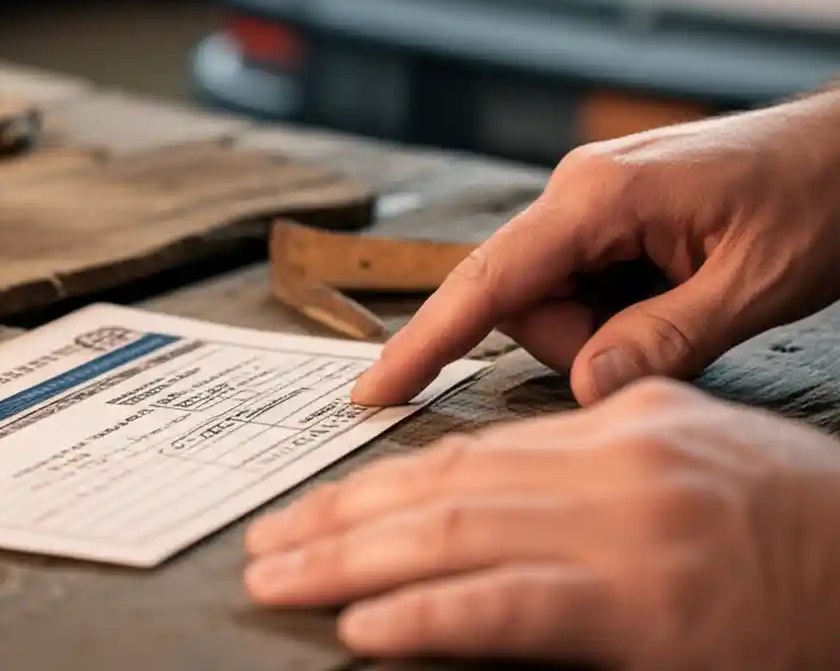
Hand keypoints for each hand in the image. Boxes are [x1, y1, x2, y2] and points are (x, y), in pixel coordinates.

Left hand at [244, 380, 839, 668]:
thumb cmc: (797, 528)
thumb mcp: (688, 459)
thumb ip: (592, 466)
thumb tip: (490, 493)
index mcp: (619, 425)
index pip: (468, 450)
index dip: (376, 482)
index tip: (314, 506)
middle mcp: (611, 465)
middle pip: (441, 484)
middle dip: (338, 518)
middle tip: (267, 543)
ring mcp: (625, 535)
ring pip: (452, 535)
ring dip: (347, 562)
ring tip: (280, 580)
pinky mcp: (641, 612)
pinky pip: (505, 606)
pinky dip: (425, 616)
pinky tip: (365, 626)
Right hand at [353, 90, 839, 405]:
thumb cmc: (820, 194)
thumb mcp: (755, 283)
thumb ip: (664, 340)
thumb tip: (585, 389)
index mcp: (597, 198)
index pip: (487, 281)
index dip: (427, 342)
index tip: (376, 390)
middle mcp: (578, 195)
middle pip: (524, 306)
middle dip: (582, 344)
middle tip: (672, 333)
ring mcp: (591, 208)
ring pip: (554, 306)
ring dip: (610, 332)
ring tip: (687, 306)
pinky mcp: (608, 224)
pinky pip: (584, 291)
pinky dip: (623, 314)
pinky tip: (677, 294)